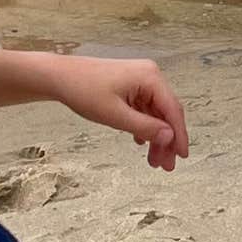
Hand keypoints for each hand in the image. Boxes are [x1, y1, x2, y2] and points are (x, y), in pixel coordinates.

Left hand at [51, 56, 190, 170]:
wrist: (59, 76)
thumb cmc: (83, 90)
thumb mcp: (114, 115)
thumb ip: (145, 127)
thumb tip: (169, 137)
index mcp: (151, 77)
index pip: (173, 110)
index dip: (179, 135)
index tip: (182, 155)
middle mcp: (151, 76)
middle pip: (166, 113)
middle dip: (167, 140)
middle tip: (166, 165)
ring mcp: (141, 80)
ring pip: (155, 113)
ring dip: (155, 136)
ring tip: (153, 160)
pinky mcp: (131, 86)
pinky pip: (144, 109)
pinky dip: (144, 126)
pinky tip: (141, 142)